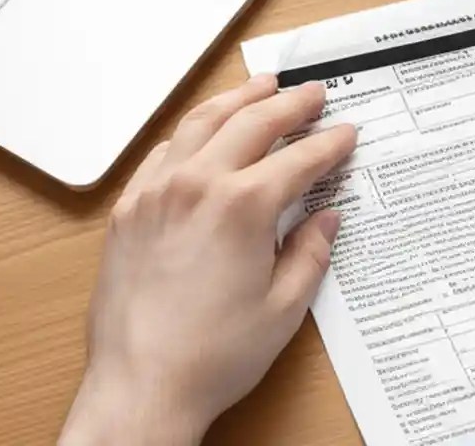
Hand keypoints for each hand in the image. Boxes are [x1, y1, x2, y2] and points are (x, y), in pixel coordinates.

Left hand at [58, 75, 356, 445]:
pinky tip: (203, 129)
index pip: (299, 159)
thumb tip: (325, 217)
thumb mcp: (284, 307)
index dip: (329, 143)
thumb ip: (310, 252)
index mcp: (243, 207)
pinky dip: (190, 131)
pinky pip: (163, 152)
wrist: (141, 387)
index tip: (346, 133)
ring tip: (260, 86)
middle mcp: (197, 185)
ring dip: (237, 100)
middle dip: (289, 104)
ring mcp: (156, 193)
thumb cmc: (213, 356)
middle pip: (251, 123)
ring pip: (201, 123)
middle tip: (312, 93)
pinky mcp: (128, 210)